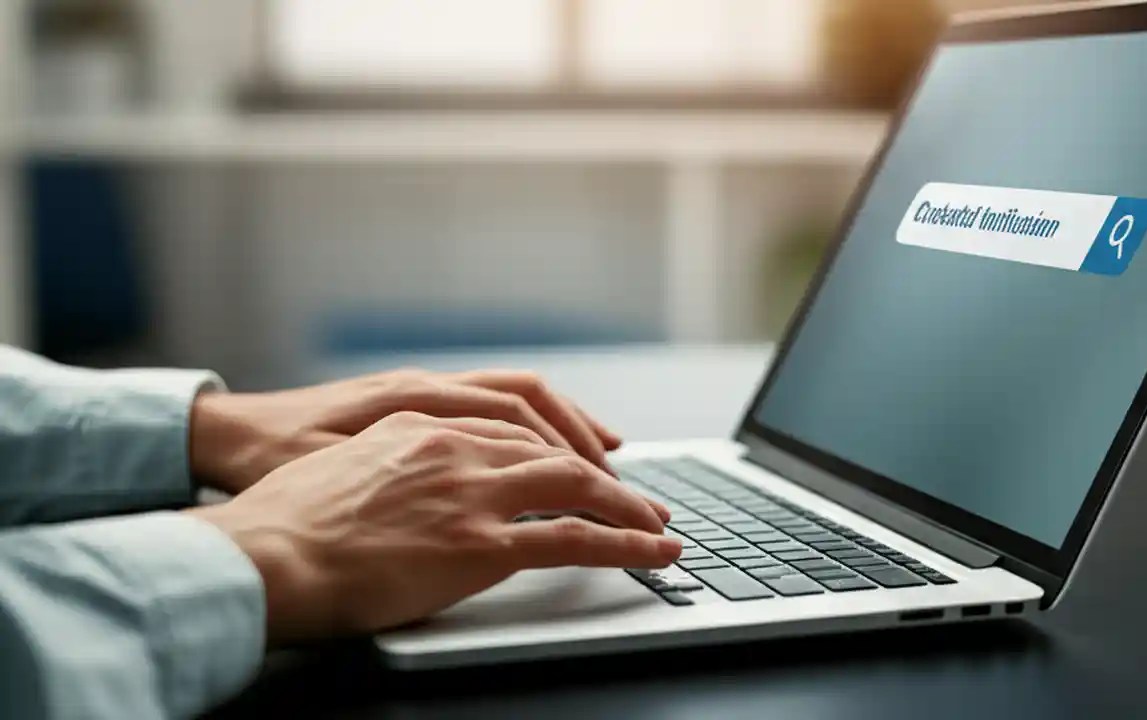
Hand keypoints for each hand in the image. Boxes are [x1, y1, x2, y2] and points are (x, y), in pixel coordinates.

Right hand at [189, 411, 679, 644]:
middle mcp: (452, 443)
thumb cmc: (282, 521)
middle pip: (552, 444)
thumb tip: (413, 489)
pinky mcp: (478, 543)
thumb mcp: (340, 466)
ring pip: (574, 483)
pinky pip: (572, 537)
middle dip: (602, 469)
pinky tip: (650, 552)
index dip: (558, 437)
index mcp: (418, 419)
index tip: (584, 455)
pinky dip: (622, 543)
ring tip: (658, 525)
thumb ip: (391, 465)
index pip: (512, 416)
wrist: (260, 555)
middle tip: (637, 495)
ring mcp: (469, 491)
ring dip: (624, 504)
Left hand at [190, 368, 622, 494]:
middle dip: (586, 441)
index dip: (574, 458)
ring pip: (514, 398)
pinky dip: (529, 425)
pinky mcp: (411, 403)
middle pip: (530, 403)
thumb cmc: (271, 461)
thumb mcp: (336, 474)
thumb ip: (405, 478)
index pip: (519, 419)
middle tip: (626, 482)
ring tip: (608, 458)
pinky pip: (487, 404)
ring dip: (566, 427)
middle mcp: (426, 388)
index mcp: (413, 400)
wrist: (223, 436)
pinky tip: (544, 448)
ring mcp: (422, 391)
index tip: (613, 495)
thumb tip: (472, 502)